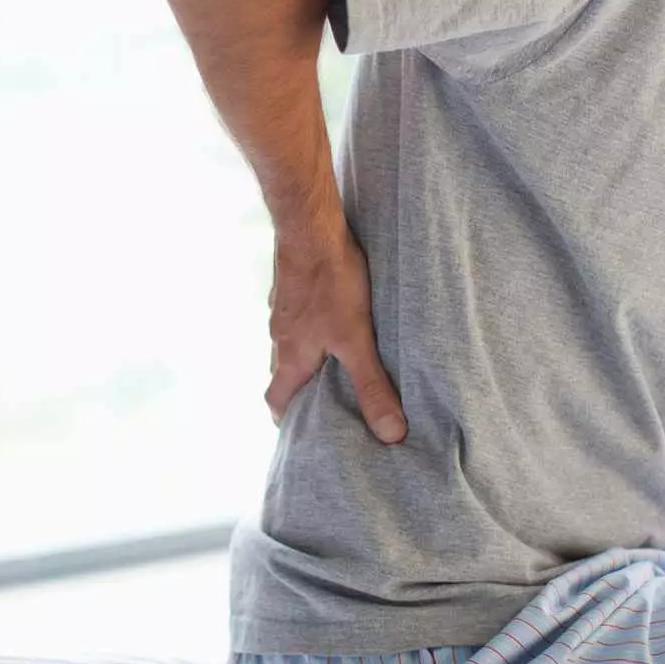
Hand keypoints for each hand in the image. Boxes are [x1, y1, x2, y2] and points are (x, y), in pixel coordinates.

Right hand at [265, 220, 406, 442]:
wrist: (310, 229)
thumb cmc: (330, 285)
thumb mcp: (357, 340)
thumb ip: (372, 386)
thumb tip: (389, 434)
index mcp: (290, 357)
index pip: (275, 400)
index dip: (285, 419)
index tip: (301, 431)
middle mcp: (279, 336)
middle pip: (282, 374)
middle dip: (300, 391)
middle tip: (326, 401)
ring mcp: (282, 310)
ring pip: (290, 345)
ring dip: (307, 358)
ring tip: (336, 363)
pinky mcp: (291, 288)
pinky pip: (297, 318)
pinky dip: (311, 329)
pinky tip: (333, 319)